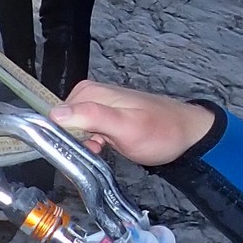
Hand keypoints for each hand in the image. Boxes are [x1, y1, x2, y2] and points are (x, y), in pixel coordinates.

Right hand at [57, 80, 215, 165]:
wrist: (186, 135)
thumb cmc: (159, 131)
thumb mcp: (125, 127)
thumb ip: (92, 117)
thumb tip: (56, 114)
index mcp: (90, 92)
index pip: (56, 114)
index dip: (60, 136)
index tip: (75, 150)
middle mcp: (91, 95)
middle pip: (62, 122)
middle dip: (72, 141)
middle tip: (94, 150)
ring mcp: (98, 106)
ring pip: (73, 129)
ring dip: (82, 144)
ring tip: (102, 149)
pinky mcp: (104, 118)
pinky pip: (85, 131)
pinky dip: (90, 143)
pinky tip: (102, 148)